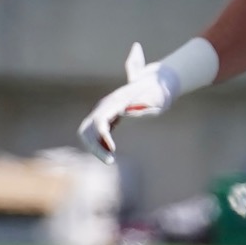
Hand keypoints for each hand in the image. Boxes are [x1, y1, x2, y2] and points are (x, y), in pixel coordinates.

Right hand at [77, 43, 181, 162]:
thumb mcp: (156, 99)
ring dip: (94, 146)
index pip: (99, 120)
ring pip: (87, 131)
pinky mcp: (105, 115)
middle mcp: (105, 105)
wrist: (157, 83)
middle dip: (94, 146)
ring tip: (110, 159)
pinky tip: (110, 152)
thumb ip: (142, 106)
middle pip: (88, 128)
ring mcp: (103, 110)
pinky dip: (97, 143)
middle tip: (109, 161)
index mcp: (116, 101)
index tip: (113, 150)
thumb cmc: (159, 94)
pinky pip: (93, 131)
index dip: (102, 137)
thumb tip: (125, 113)